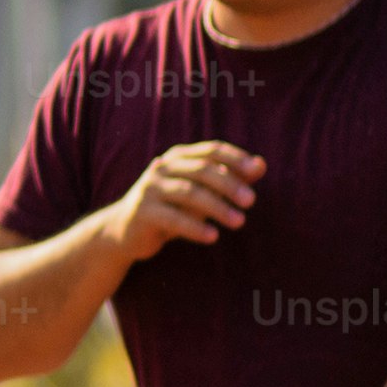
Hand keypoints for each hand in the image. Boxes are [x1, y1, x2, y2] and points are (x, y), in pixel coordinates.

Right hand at [101, 142, 258, 264]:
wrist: (126, 230)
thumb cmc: (172, 209)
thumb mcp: (201, 192)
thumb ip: (229, 178)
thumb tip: (261, 165)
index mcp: (178, 157)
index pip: (211, 150)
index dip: (234, 158)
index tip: (256, 170)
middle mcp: (163, 168)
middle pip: (201, 170)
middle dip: (228, 184)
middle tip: (251, 201)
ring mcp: (150, 189)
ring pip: (189, 193)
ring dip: (217, 207)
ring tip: (240, 222)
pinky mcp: (143, 212)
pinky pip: (173, 218)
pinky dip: (195, 227)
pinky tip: (212, 237)